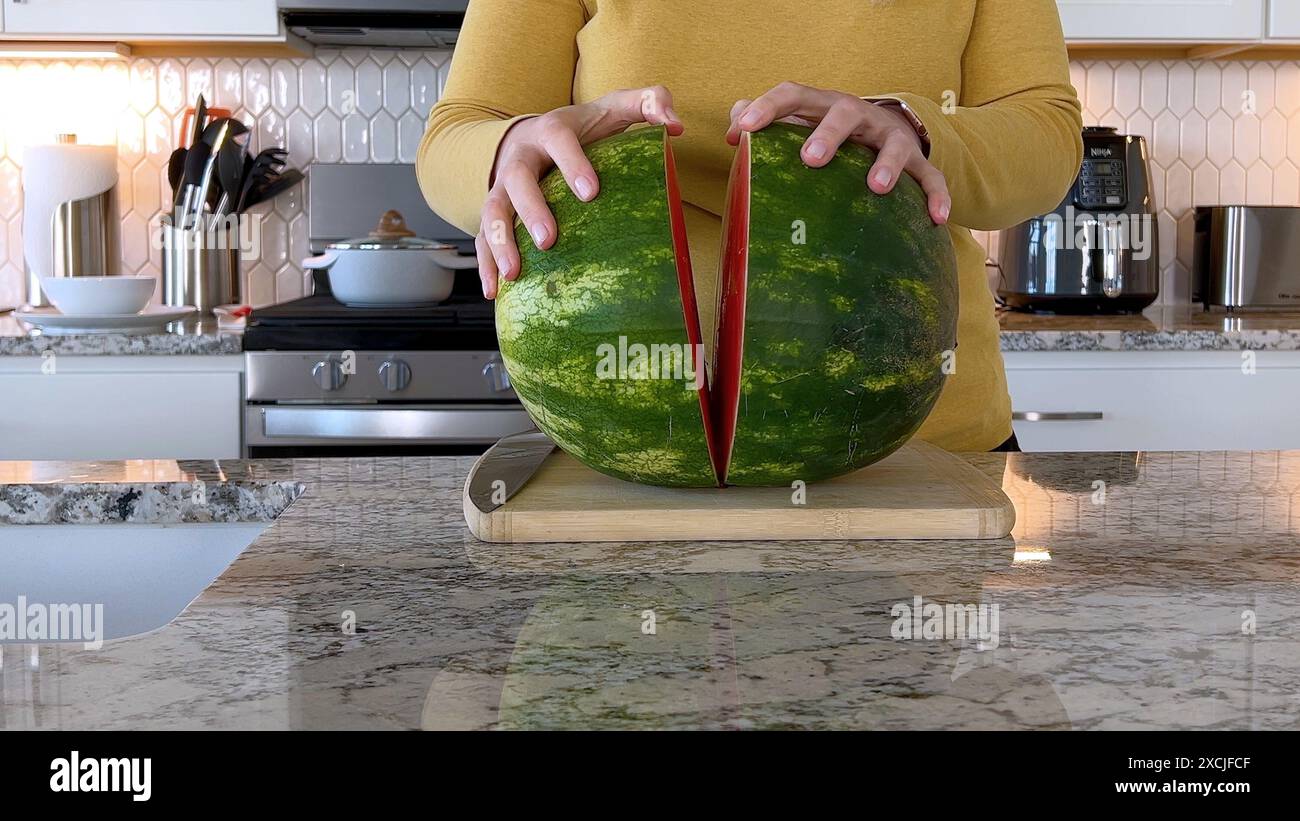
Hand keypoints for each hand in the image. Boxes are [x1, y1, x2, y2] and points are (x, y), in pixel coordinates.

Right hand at [478, 86, 682, 297]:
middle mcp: (522, 157)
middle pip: (518, 179)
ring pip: (493, 210)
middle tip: (548, 240)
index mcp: (552, 130)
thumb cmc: (585, 128)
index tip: (591, 192)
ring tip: (515, 272)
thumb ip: (650, 103)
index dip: (572, 164)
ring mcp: (503, 184)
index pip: (559, 139)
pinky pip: (484, 236)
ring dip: (500, 242)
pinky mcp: (495, 210)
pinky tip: (495, 290)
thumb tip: (676, 126)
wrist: (533, 135)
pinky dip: (486, 263)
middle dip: (531, 209)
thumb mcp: (615, 108)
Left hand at [727, 82, 949, 224]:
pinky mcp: (918, 162)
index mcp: (822, 106)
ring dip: (887, 164)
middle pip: (844, 113)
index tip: (744, 127)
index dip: (768, 107)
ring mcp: (890, 137)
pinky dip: (937, 196)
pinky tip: (937, 218)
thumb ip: (764, 123)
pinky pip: (932, 177)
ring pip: (894, 143)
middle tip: (810, 158)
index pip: (794, 95)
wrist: (888, 129)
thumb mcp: (799, 124)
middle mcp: (858, 115)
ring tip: (876, 188)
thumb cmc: (828, 133)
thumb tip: (733, 129)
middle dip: (828, 134)